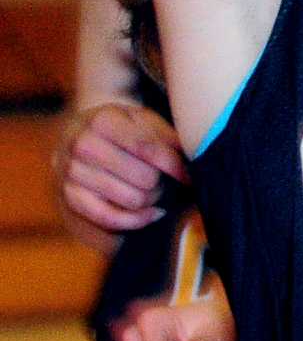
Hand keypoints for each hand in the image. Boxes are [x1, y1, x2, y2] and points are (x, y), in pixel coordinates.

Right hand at [56, 102, 186, 240]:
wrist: (78, 133)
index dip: (175, 166)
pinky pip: (108, 218)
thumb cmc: (122, 127)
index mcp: (103, 120)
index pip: (149, 149)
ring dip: (152, 200)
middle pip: (144, 178)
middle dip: (163, 182)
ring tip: (157, 192)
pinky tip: (151, 213)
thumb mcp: (144, 120)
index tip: (191, 176)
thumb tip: (195, 157)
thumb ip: (167, 136)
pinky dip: (135, 220)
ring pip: (132, 199)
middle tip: (166, 180)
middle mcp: (82, 145)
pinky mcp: (69, 196)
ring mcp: (72, 172)